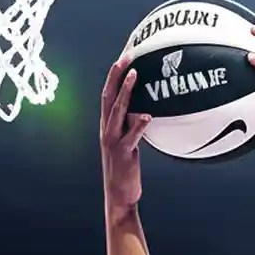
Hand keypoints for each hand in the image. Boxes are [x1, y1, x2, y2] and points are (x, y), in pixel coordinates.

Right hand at [100, 56, 152, 211]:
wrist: (119, 196)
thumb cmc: (125, 169)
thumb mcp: (128, 143)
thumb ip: (132, 126)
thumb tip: (144, 109)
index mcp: (107, 126)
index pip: (107, 96)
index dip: (113, 77)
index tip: (123, 58)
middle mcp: (106, 131)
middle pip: (108, 98)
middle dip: (116, 77)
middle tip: (125, 57)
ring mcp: (113, 142)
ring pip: (117, 112)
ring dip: (126, 92)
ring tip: (135, 75)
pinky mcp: (123, 154)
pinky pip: (131, 137)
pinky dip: (138, 125)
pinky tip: (147, 115)